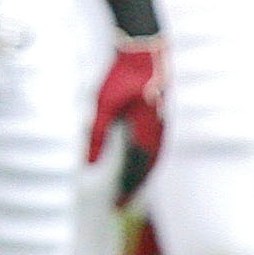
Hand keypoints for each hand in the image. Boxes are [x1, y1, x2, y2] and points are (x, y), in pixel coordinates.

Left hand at [89, 36, 165, 203]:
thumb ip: (98, 135)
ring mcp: (164, 124)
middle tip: (122, 204)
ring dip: (142, 175)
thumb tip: (88, 161)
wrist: (147, 49)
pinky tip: (141, 162)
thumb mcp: (103, 105)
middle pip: (147, 168)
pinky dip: (149, 158)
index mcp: (145, 133)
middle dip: (134, 187)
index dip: (127, 190)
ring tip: (131, 190)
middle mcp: (159, 132)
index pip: (136, 171)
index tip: (118, 205)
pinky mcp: (164, 115)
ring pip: (154, 158)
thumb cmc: (122, 75)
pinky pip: (158, 144)